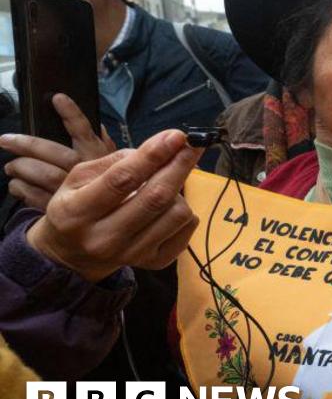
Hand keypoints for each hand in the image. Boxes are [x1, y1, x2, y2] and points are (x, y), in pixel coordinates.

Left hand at [0, 93, 115, 208]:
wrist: (120, 224)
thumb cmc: (118, 191)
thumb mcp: (117, 165)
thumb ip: (105, 146)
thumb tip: (97, 127)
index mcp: (99, 157)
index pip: (84, 130)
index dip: (71, 113)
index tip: (58, 98)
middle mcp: (86, 172)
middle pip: (52, 153)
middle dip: (26, 144)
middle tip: (6, 140)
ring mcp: (73, 191)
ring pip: (40, 174)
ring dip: (20, 168)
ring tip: (11, 167)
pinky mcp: (61, 209)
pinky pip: (33, 197)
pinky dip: (21, 190)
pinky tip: (16, 186)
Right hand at [26, 129, 203, 282]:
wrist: (73, 254)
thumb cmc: (78, 206)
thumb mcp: (79, 178)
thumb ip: (115, 161)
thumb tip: (159, 148)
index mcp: (77, 213)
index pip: (122, 179)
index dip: (152, 154)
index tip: (176, 136)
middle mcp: (104, 239)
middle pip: (156, 198)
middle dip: (179, 166)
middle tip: (191, 146)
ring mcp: (131, 255)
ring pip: (177, 213)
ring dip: (179, 191)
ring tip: (165, 184)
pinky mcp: (154, 263)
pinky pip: (186, 229)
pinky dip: (185, 211)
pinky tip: (169, 206)